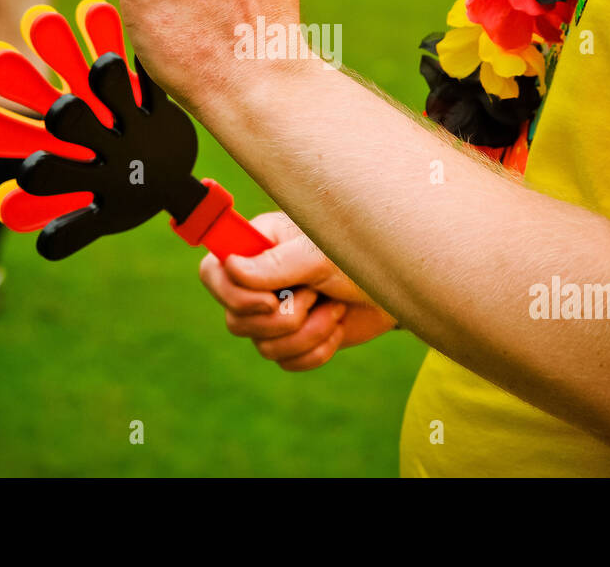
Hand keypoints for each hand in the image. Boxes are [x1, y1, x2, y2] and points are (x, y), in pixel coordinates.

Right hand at [199, 212, 395, 370]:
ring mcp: (275, 313)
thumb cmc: (358, 254)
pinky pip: (286, 362)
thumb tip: (230, 267)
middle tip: (314, 296)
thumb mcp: (318, 254)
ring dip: (307, 333)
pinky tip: (336, 326)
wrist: (396, 287)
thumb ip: (274, 263)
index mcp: (257, 246)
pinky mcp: (295, 339)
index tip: (270, 300)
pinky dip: (316, 350)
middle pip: (236, 320)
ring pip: (263, 346)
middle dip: (283, 318)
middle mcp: (259, 280)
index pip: (213, 272)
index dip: (233, 294)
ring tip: (334, 309)